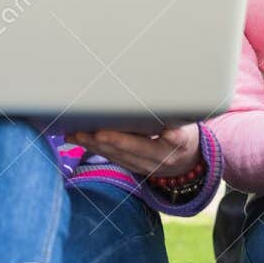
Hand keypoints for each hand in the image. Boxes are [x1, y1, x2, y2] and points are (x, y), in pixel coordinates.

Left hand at [69, 123, 200, 177]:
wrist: (188, 163)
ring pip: (116, 156)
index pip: (157, 142)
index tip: (110, 132)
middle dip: (106, 141)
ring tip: (75, 134)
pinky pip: (112, 158)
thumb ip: (172, 115)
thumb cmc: (185, 134)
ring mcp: (145, 166)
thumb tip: (149, 94)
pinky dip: (94, 148)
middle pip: (130, 150)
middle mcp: (160, 159)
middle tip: (86, 131)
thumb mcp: (187, 124)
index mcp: (177, 145)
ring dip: (94, 145)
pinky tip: (78, 140)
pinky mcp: (134, 167)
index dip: (132, 138)